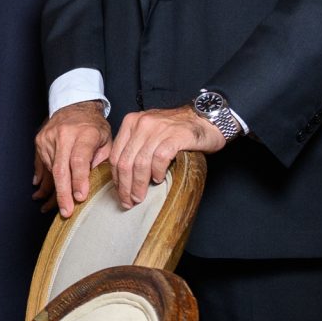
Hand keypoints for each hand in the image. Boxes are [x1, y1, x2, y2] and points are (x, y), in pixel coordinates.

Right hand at [33, 100, 112, 217]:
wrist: (74, 105)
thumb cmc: (93, 126)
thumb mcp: (107, 140)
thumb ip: (103, 161)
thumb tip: (96, 184)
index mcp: (84, 133)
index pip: (79, 160)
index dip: (79, 180)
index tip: (80, 197)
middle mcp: (64, 135)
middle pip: (61, 168)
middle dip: (63, 193)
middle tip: (66, 211)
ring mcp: (48, 138)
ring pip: (51, 170)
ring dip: (54, 190)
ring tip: (57, 207)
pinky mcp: (39, 141)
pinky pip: (42, 165)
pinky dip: (44, 180)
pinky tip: (42, 192)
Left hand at [109, 105, 227, 208]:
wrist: (205, 119)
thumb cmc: (176, 130)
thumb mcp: (149, 131)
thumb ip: (135, 146)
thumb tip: (123, 175)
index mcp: (131, 122)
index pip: (116, 155)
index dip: (116, 178)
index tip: (120, 192)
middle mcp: (142, 123)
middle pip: (126, 161)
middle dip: (125, 186)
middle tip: (128, 201)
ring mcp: (158, 129)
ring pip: (140, 163)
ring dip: (139, 184)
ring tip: (140, 197)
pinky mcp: (175, 136)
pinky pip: (159, 159)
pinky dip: (157, 172)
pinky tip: (158, 180)